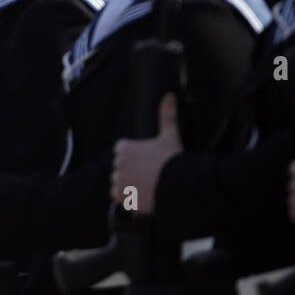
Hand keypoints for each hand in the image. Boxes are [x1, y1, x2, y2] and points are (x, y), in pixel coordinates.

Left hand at [111, 94, 180, 212]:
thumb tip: (169, 96)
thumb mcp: (170, 135)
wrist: (178, 185)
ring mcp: (117, 179)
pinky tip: (141, 194)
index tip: (148, 162)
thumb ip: (166, 115)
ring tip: (148, 185)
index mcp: (124, 147)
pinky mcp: (118, 195)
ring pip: (120, 181)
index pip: (123, 152)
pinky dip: (127, 198)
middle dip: (132, 171)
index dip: (136, 157)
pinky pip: (118, 196)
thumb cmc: (173, 160)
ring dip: (129, 184)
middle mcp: (117, 162)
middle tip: (151, 174)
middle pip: (121, 167)